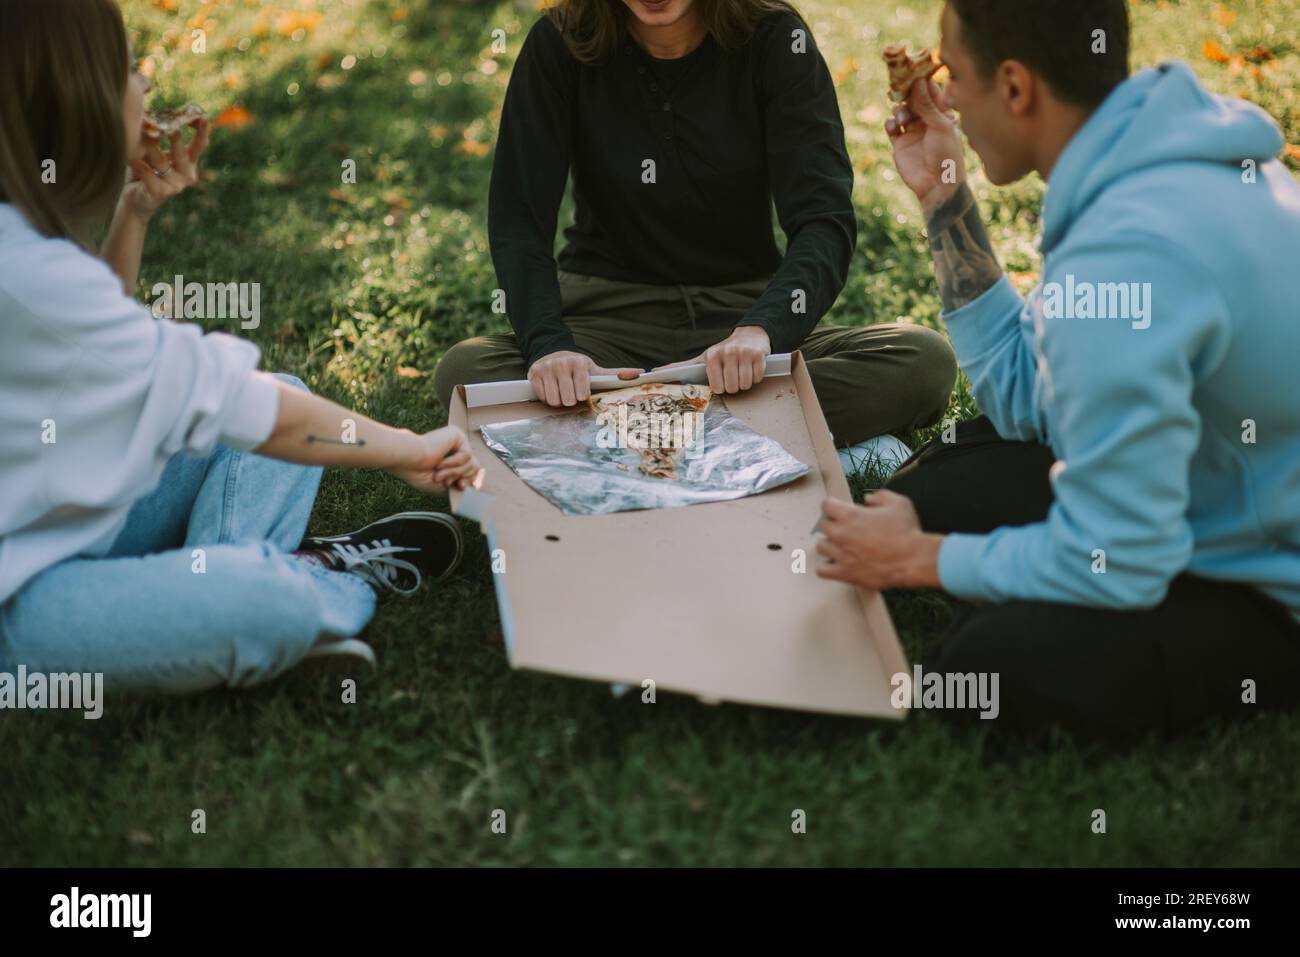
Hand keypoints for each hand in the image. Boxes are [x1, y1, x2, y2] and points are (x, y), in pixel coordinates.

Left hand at [122, 118, 209, 222]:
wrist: (135, 198)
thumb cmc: (145, 169)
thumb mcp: (152, 150)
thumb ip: (155, 136)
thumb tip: (148, 115)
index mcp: (189, 161)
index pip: (200, 145)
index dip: (202, 131)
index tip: (203, 117)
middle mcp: (187, 174)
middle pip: (183, 153)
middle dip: (177, 140)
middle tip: (172, 128)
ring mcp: (176, 185)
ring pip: (162, 162)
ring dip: (149, 149)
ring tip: (138, 137)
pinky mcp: (162, 193)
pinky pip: (149, 175)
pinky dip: (139, 166)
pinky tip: (132, 159)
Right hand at [389, 426, 482, 494]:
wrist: (408, 461)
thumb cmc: (419, 474)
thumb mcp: (444, 485)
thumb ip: (460, 484)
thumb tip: (478, 485)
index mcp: (452, 460)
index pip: (472, 471)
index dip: (472, 481)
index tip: (462, 487)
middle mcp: (456, 449)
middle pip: (475, 468)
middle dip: (461, 478)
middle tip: (444, 481)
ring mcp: (457, 441)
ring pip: (473, 464)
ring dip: (455, 473)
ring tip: (438, 472)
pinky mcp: (457, 435)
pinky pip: (467, 455)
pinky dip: (453, 463)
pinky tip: (439, 461)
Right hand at [528, 351, 643, 406]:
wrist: (553, 354)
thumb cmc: (577, 367)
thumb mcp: (595, 369)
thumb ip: (615, 373)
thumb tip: (640, 373)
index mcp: (578, 363)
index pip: (582, 393)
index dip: (582, 396)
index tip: (582, 392)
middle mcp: (561, 363)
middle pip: (568, 399)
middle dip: (570, 400)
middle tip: (570, 392)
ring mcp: (545, 368)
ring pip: (553, 400)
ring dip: (558, 401)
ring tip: (561, 391)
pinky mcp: (533, 374)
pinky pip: (541, 396)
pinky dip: (546, 397)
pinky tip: (550, 389)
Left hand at [654, 326, 770, 393]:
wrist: (749, 335)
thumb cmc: (723, 352)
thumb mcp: (703, 358)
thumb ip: (681, 367)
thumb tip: (655, 372)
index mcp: (712, 356)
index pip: (717, 386)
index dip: (720, 387)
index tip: (721, 381)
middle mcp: (728, 353)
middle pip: (732, 387)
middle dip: (734, 386)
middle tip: (733, 376)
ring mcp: (744, 353)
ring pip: (746, 384)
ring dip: (746, 382)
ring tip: (742, 372)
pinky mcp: (758, 355)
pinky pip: (758, 377)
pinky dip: (757, 377)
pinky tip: (752, 368)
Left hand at [815, 491, 942, 589]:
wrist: (912, 560)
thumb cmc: (906, 531)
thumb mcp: (898, 503)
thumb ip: (880, 496)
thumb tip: (867, 498)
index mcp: (850, 515)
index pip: (826, 505)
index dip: (833, 505)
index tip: (840, 509)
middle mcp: (841, 534)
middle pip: (823, 526)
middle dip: (834, 524)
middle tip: (847, 529)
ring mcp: (840, 554)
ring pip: (821, 546)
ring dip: (830, 545)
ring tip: (842, 547)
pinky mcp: (844, 573)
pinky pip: (822, 570)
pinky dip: (827, 567)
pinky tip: (838, 565)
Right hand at [885, 77, 964, 214]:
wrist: (936, 184)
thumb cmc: (946, 154)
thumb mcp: (940, 126)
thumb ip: (927, 105)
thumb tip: (918, 82)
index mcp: (942, 113)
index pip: (930, 91)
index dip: (921, 80)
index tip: (913, 70)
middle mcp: (927, 120)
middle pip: (913, 99)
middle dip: (905, 92)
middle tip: (898, 85)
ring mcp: (912, 131)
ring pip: (900, 110)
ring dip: (899, 110)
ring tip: (902, 118)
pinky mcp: (900, 143)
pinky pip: (891, 127)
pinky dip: (890, 123)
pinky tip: (894, 127)